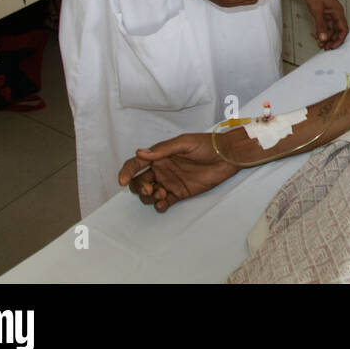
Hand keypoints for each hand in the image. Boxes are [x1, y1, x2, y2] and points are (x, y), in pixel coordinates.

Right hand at [117, 133, 238, 212]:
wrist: (227, 156)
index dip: (127, 172)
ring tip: (161, 195)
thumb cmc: (207, 145)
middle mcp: (162, 169)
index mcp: (159, 155)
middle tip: (150, 189)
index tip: (122, 181)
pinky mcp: (179, 193)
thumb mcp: (185, 143)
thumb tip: (141, 153)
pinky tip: (163, 204)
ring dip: (150, 197)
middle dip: (139, 188)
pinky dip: (159, 206)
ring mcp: (170, 182)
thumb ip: (163, 149)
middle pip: (139, 182)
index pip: (136, 164)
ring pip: (150, 194)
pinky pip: (164, 202)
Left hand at [303, 0, 348, 49]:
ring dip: (327, 37)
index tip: (333, 47)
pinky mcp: (323, 12)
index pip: (343, 29)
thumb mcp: (316, 11)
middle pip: (338, 30)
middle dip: (333, 40)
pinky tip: (318, 36)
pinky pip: (325, 24)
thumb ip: (320, 26)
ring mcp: (329, 13)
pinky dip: (322, 31)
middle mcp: (335, 13)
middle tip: (326, 48)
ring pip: (331, 28)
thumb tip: (323, 38)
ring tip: (321, 44)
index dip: (339, 39)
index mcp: (338, 12)